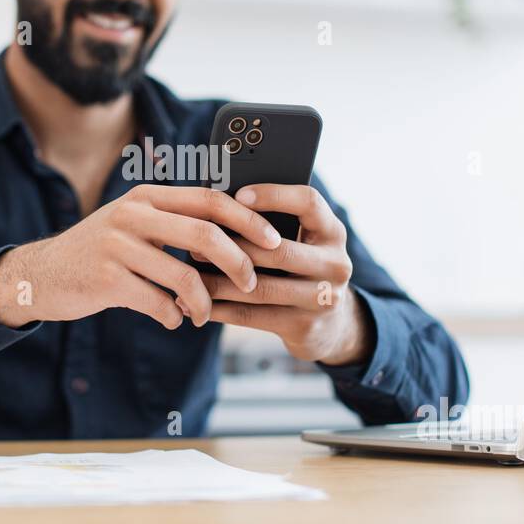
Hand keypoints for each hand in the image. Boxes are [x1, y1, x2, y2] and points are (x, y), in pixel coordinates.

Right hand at [0, 184, 281, 329]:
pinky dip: (173, 316)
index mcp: (148, 196)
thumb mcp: (134, 222)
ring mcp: (117, 246)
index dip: (247, 220)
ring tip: (203, 315)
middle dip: (237, 262)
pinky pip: (157, 302)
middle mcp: (132, 214)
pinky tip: (173, 320)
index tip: (273, 240)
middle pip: (204, 233)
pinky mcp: (105, 279)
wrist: (42, 274)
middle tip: (251, 283)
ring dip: (204, 302)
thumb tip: (237, 231)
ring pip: (183, 275)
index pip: (210, 199)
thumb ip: (174, 220)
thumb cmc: (101, 252)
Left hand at [199, 184, 371, 364]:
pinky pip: (253, 316)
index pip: (308, 202)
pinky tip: (197, 304)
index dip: (273, 196)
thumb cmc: (301, 269)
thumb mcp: (302, 242)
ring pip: (261, 287)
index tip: (237, 196)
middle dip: (232, 246)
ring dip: (219, 282)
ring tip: (188, 276)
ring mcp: (323, 299)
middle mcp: (335, 263)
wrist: (332, 325)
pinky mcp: (304, 327)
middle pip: (279, 250)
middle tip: (195, 242)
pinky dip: (220, 310)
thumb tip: (218, 203)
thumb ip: (273, 225)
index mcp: (333, 232)